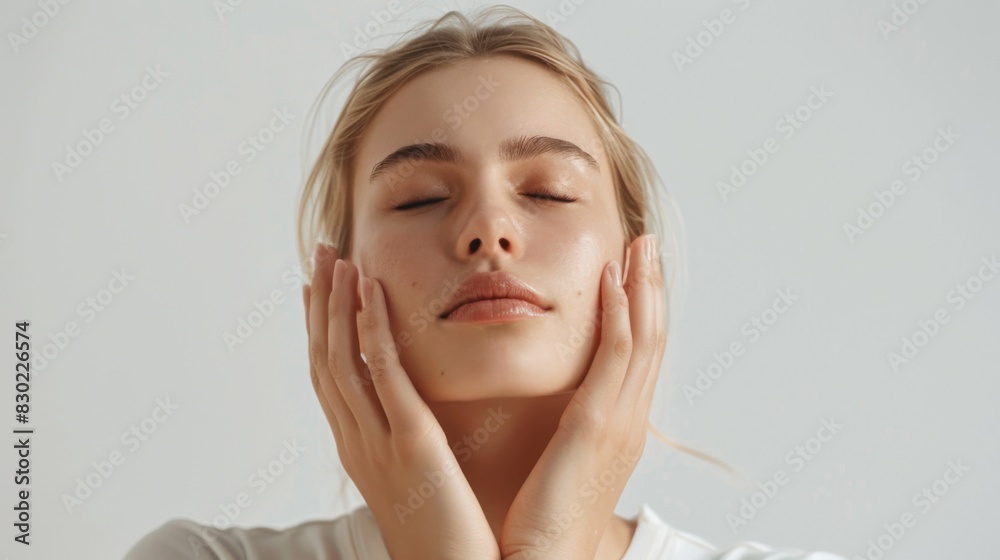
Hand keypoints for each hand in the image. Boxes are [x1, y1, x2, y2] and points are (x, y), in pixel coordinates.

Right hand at [303, 244, 500, 559]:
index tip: (321, 286)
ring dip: (339, 304)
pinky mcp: (413, 446)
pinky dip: (371, 330)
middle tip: (322, 254)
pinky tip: (370, 293)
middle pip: (326, 359)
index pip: (331, 377)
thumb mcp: (419, 486)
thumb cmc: (449, 542)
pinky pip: (384, 377)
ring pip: (344, 360)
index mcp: (361, 450)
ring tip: (339, 257)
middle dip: (322, 303)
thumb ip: (411, 449)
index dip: (322, 327)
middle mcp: (358, 443)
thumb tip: (416, 422)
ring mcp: (379, 443)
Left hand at [499, 234, 666, 559]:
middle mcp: (629, 419)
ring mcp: (619, 421)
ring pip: (642, 338)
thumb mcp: (562, 463)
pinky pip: (616, 358)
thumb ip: (567, 430)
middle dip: (650, 286)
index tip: (634, 268)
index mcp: (618, 426)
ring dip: (641, 286)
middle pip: (650, 337)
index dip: (640, 307)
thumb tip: (559, 408)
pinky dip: (620, 315)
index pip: (637, 354)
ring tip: (638, 246)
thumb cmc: (542, 520)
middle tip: (647, 242)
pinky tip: (613, 281)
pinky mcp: (597, 426)